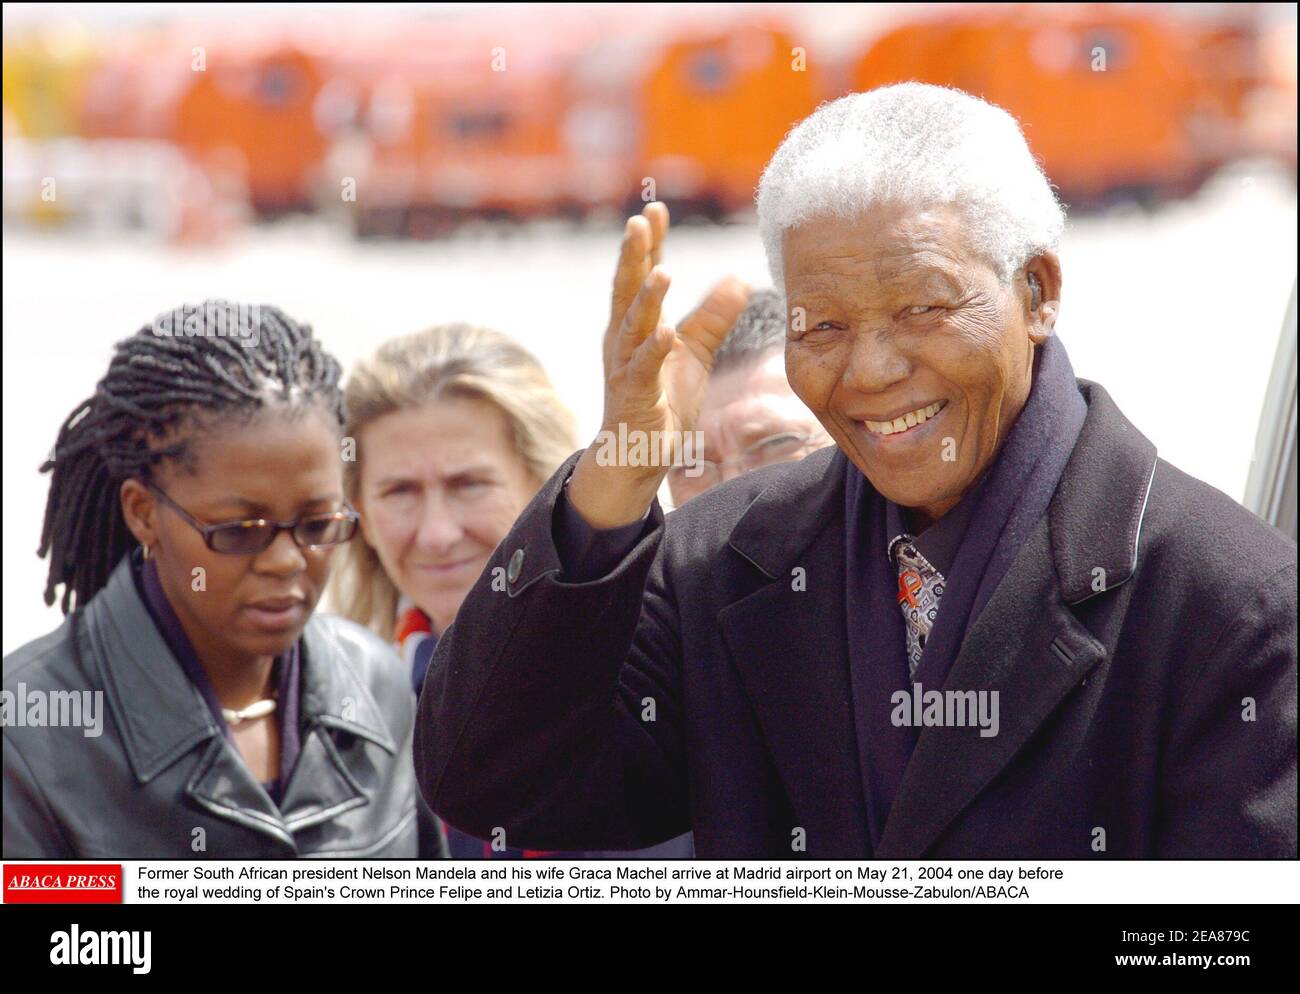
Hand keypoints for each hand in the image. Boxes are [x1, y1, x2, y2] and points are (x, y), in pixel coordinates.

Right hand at [569, 202, 748, 527]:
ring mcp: (625, 367)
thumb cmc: (663, 402)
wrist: (639, 454)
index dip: (649, 245)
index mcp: (637, 326)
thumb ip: (713, 317)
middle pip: (627, 290)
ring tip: (661, 271)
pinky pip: (643, 369)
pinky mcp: (633, 395)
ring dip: (647, 298)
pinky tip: (665, 333)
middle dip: (633, 256)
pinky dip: (653, 350)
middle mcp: (624, 340)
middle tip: (639, 222)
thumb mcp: (695, 354)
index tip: (654, 210)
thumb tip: (738, 279)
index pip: (643, 277)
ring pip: (633, 326)